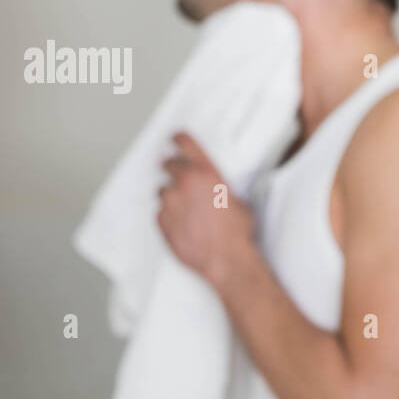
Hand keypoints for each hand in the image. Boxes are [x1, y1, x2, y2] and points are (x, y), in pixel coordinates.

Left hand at [156, 131, 254, 285]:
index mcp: (207, 172)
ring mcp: (170, 202)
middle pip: (167, 164)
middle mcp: (185, 183)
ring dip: (171, 196)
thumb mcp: (238, 201)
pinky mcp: (162, 221)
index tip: (174, 138)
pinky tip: (182, 225)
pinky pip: (160, 213)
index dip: (178, 139)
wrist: (226, 259)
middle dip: (172, 168)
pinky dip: (168, 216)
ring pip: (163, 191)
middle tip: (178, 176)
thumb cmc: (237, 233)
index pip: (184, 143)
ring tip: (186, 210)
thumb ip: (221, 188)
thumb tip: (218, 190)